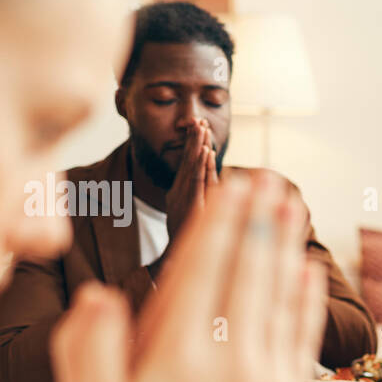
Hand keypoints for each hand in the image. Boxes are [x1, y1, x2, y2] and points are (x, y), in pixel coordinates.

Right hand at [52, 172, 327, 381]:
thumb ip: (90, 352)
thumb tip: (100, 298)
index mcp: (178, 358)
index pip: (204, 272)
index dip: (220, 224)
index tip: (232, 188)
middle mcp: (230, 361)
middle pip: (249, 274)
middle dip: (258, 222)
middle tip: (268, 180)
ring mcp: (266, 380)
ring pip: (280, 297)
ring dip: (286, 247)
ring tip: (292, 206)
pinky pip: (302, 335)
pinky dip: (306, 298)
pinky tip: (308, 270)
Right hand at [164, 119, 215, 238]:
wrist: (177, 261)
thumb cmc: (184, 240)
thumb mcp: (185, 217)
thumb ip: (190, 200)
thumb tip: (199, 188)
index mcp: (178, 193)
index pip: (186, 164)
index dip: (191, 145)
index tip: (197, 127)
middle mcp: (179, 193)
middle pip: (187, 161)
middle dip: (193, 140)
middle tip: (199, 120)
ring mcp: (184, 199)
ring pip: (191, 167)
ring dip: (196, 146)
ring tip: (201, 128)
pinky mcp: (192, 206)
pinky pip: (196, 182)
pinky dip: (200, 165)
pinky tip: (205, 151)